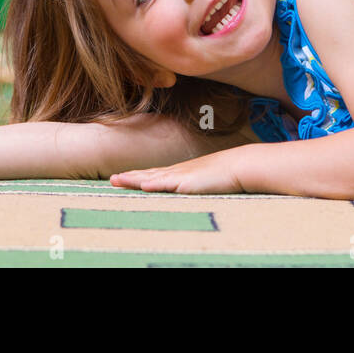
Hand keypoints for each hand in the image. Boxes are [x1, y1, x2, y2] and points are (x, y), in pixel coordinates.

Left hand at [109, 150, 243, 194]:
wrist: (241, 165)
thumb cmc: (227, 173)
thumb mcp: (207, 178)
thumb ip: (196, 183)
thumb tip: (191, 188)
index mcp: (181, 172)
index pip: (154, 175)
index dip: (138, 176)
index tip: (123, 177)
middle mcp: (178, 172)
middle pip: (148, 175)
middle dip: (130, 177)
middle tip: (112, 180)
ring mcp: (182, 175)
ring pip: (153, 178)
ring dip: (134, 179)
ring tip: (117, 180)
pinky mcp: (189, 182)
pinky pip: (169, 183)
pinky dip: (155, 183)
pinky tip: (144, 185)